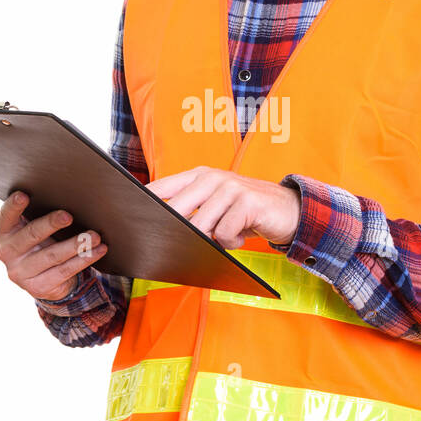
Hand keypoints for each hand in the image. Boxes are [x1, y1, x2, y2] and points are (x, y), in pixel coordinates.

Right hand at [0, 192, 107, 301]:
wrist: (42, 280)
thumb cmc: (40, 244)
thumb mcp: (33, 230)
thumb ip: (37, 216)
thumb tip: (68, 197)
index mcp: (5, 233)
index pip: (5, 218)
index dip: (13, 207)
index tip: (23, 195)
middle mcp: (8, 253)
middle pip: (31, 235)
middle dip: (51, 224)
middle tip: (68, 216)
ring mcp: (21, 273)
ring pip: (52, 255)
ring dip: (76, 244)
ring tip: (94, 236)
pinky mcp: (38, 287)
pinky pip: (65, 270)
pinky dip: (85, 259)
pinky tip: (99, 250)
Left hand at [146, 167, 300, 248]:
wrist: (289, 210)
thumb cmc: (246, 212)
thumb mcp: (216, 206)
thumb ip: (191, 211)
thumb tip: (158, 230)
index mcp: (199, 175)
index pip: (161, 188)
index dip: (143, 203)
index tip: (131, 220)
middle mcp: (212, 177)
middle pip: (175, 208)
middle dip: (173, 230)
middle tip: (179, 244)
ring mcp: (230, 187)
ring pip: (199, 225)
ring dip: (211, 240)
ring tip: (226, 236)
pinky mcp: (247, 202)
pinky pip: (224, 233)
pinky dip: (231, 243)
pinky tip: (242, 236)